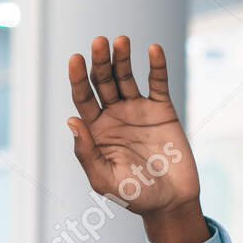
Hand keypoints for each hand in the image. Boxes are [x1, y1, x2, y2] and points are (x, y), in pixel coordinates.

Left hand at [66, 35, 205, 242]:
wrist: (171, 202)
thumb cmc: (133, 196)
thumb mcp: (104, 179)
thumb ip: (87, 152)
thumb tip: (71, 120)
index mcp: (95, 131)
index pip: (83, 98)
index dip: (78, 78)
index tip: (75, 59)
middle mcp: (113, 115)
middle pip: (103, 81)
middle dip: (100, 61)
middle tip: (100, 42)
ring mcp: (137, 110)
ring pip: (126, 77)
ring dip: (122, 58)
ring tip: (121, 40)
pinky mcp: (162, 109)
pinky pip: (158, 83)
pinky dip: (156, 66)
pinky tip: (153, 49)